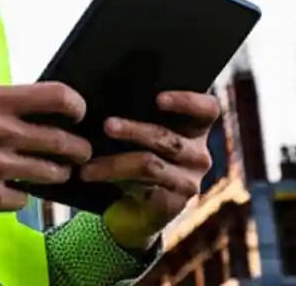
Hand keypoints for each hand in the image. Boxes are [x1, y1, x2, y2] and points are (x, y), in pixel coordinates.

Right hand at [0, 82, 93, 215]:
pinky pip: (24, 198)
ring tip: (56, 172)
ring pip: (49, 173)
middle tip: (80, 153)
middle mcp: (0, 132)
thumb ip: (10, 102)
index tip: (79, 116)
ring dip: (58, 173)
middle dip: (78, 149)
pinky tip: (12, 188)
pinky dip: (22, 194)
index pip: (56, 96)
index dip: (76, 106)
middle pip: (60, 141)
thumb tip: (51, 109)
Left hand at [80, 91, 220, 248]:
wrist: (141, 204)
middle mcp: (200, 155)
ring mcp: (190, 181)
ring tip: (87, 158)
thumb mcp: (147, 131)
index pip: (208, 109)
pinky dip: (112, 178)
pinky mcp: (175, 202)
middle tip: (107, 125)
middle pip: (169, 139)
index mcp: (197, 129)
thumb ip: (140, 113)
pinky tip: (90, 173)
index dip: (188, 102)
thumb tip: (106, 90)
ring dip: (114, 161)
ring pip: (150, 165)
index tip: (158, 98)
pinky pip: (143, 188)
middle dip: (134, 130)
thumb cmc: (140, 153)